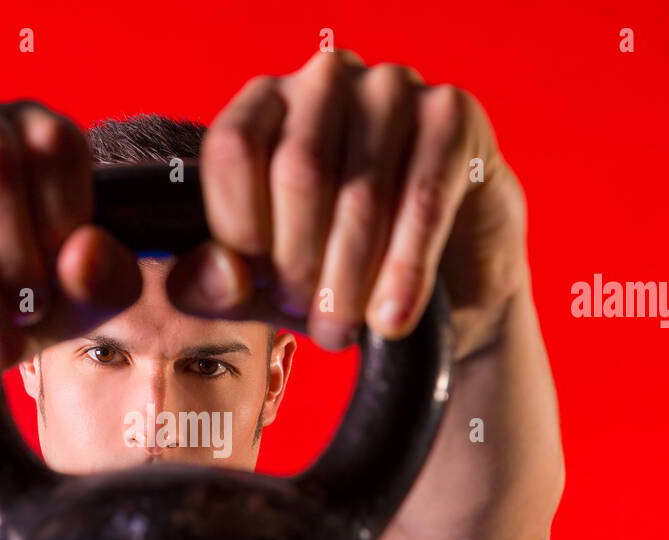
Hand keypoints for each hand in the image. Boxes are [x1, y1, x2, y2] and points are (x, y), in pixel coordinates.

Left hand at [167, 50, 529, 357]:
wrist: (444, 275)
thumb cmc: (336, 269)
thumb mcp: (262, 286)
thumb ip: (217, 285)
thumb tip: (215, 279)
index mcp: (264, 102)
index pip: (234, 149)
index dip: (242, 232)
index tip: (260, 291)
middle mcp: (324, 78)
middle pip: (299, 169)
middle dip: (300, 264)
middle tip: (311, 324)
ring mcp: (392, 87)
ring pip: (361, 190)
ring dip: (349, 278)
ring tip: (343, 332)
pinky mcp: (454, 116)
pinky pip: (423, 199)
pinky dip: (404, 269)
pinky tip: (391, 318)